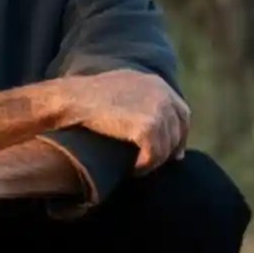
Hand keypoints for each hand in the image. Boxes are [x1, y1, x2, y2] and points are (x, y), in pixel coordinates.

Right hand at [65, 69, 190, 173]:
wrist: (72, 99)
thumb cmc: (86, 95)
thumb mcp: (120, 85)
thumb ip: (139, 96)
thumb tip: (149, 116)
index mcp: (156, 83)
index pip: (181, 112)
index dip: (179, 133)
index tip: (174, 151)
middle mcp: (162, 94)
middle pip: (178, 130)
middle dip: (170, 149)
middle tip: (159, 163)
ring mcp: (157, 111)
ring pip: (166, 146)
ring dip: (154, 160)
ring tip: (139, 167)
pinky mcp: (148, 128)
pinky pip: (154, 155)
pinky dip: (145, 165)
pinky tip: (134, 169)